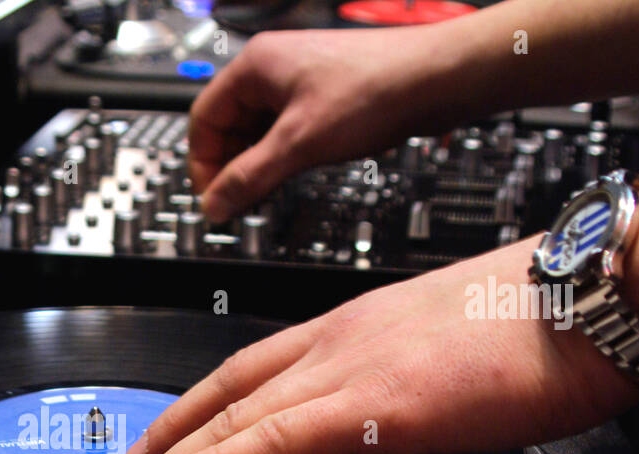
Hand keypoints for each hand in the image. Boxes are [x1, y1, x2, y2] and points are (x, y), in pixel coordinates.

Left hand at [75, 238, 638, 453]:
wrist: (588, 300)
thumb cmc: (539, 325)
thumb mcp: (445, 354)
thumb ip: (402, 384)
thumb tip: (394, 414)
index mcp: (351, 330)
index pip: (248, 375)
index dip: (194, 414)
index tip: (159, 444)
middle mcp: (333, 343)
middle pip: (221, 401)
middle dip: (161, 448)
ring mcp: (344, 370)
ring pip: (226, 426)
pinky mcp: (367, 406)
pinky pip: (265, 445)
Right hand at [190, 26, 457, 221]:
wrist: (436, 79)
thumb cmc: (376, 89)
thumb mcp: (299, 143)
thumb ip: (250, 177)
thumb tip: (216, 203)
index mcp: (256, 65)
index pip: (204, 118)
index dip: (202, 164)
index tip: (212, 198)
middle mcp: (273, 67)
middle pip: (228, 124)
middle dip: (229, 165)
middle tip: (236, 201)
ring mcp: (298, 80)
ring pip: (257, 129)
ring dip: (255, 163)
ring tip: (262, 193)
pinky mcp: (322, 95)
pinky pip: (284, 129)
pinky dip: (280, 154)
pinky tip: (289, 174)